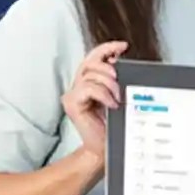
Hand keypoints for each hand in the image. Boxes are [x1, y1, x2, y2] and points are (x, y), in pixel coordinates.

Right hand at [60, 41, 127, 162]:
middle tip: (120, 80)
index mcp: (89, 82)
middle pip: (91, 62)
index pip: (94, 57)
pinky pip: (88, 88)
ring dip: (109, 84)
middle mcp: (79, 85)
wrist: (103, 148)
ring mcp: (73, 94)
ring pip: (90, 74)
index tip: (123, 47)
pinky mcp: (72, 103)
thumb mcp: (117, 96)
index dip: (107, 48)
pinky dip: (103, 94)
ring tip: (117, 97)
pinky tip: (111, 104)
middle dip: (109, 68)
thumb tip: (122, 63)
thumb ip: (116, 80)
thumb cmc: (111, 125)